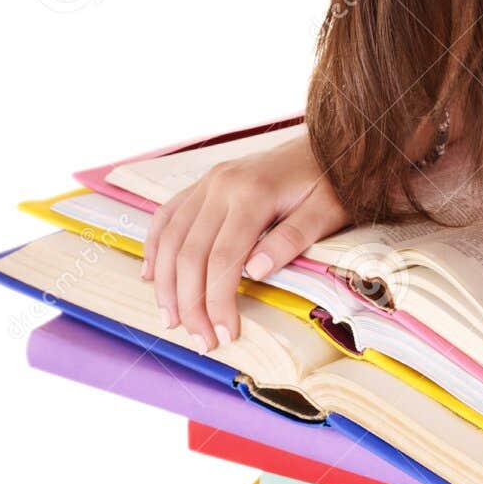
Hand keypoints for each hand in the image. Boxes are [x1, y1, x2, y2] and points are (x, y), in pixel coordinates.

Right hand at [142, 127, 349, 351]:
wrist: (327, 142)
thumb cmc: (331, 181)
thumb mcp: (326, 212)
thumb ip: (291, 239)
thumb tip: (255, 272)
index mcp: (252, 194)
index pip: (223, 259)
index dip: (218, 301)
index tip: (225, 334)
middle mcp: (221, 185)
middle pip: (190, 253)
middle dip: (190, 303)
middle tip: (201, 340)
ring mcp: (208, 182)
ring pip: (171, 237)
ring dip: (166, 283)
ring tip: (171, 320)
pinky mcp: (205, 183)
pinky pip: (168, 215)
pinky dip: (155, 246)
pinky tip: (151, 275)